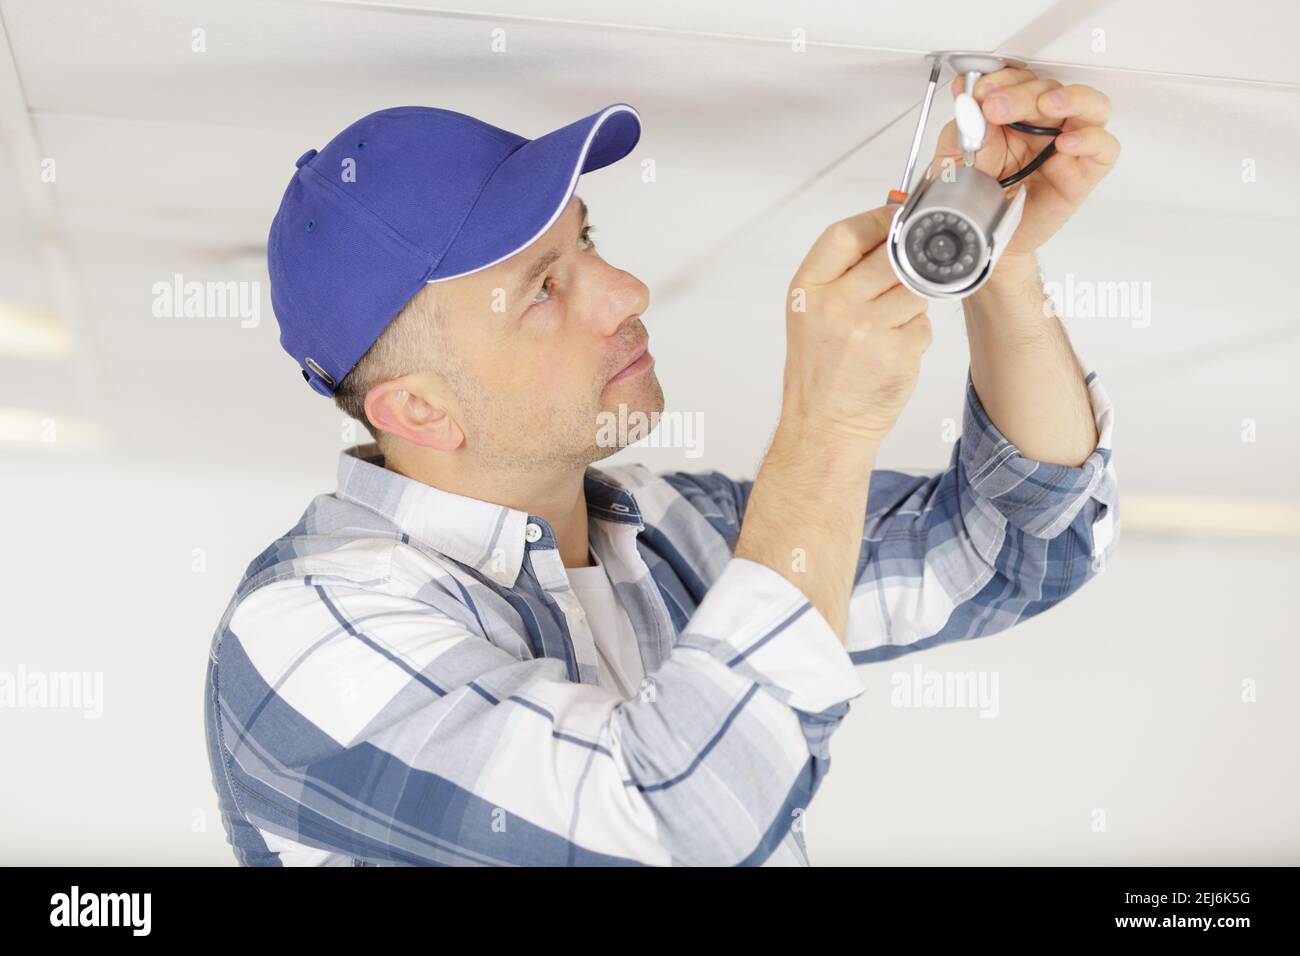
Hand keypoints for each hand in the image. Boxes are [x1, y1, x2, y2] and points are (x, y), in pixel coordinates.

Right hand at [781, 206, 931, 444]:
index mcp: (808, 291)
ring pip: (915, 289)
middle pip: (891, 256)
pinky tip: (894, 351)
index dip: (878, 220)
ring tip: (889, 326)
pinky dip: (916, 334)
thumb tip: (891, 224)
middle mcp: (834, 306)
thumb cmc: (820, 369)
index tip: (897, 219)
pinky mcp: (897, 352)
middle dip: (905, 262)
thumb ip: (843, 272)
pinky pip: (923, 325)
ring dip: (913, 302)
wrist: (824, 426)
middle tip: (904, 274)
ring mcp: (866, 330)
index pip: (845, 234)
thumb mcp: (811, 313)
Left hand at [928, 66, 1119, 268]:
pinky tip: (1065, 143)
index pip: (1020, 79)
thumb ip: (963, 128)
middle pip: (1050, 89)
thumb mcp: (955, 158)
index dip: (1002, 78)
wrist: (982, 237)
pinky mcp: (1083, 172)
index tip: (978, 89)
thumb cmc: (974, 196)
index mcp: (1014, 113)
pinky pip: (1104, 148)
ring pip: (1090, 105)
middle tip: (994, 104)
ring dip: (1069, 98)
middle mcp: (1044, 125)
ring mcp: (1067, 146)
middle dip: (1021, 92)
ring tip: (1044, 105)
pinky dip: (1090, 139)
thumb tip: (969, 99)